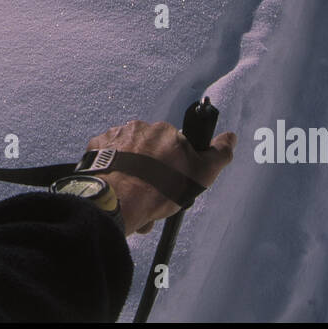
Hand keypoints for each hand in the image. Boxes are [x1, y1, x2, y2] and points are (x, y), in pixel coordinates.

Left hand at [87, 120, 236, 235]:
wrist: (116, 200)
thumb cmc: (158, 190)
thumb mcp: (200, 175)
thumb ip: (218, 155)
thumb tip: (231, 137)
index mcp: (165, 132)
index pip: (174, 147)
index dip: (174, 167)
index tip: (170, 183)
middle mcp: (140, 127)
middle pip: (150, 152)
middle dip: (152, 172)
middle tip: (151, 196)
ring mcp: (115, 136)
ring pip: (129, 156)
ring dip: (132, 173)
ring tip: (133, 198)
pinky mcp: (96, 146)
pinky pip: (107, 157)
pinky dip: (112, 171)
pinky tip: (116, 189)